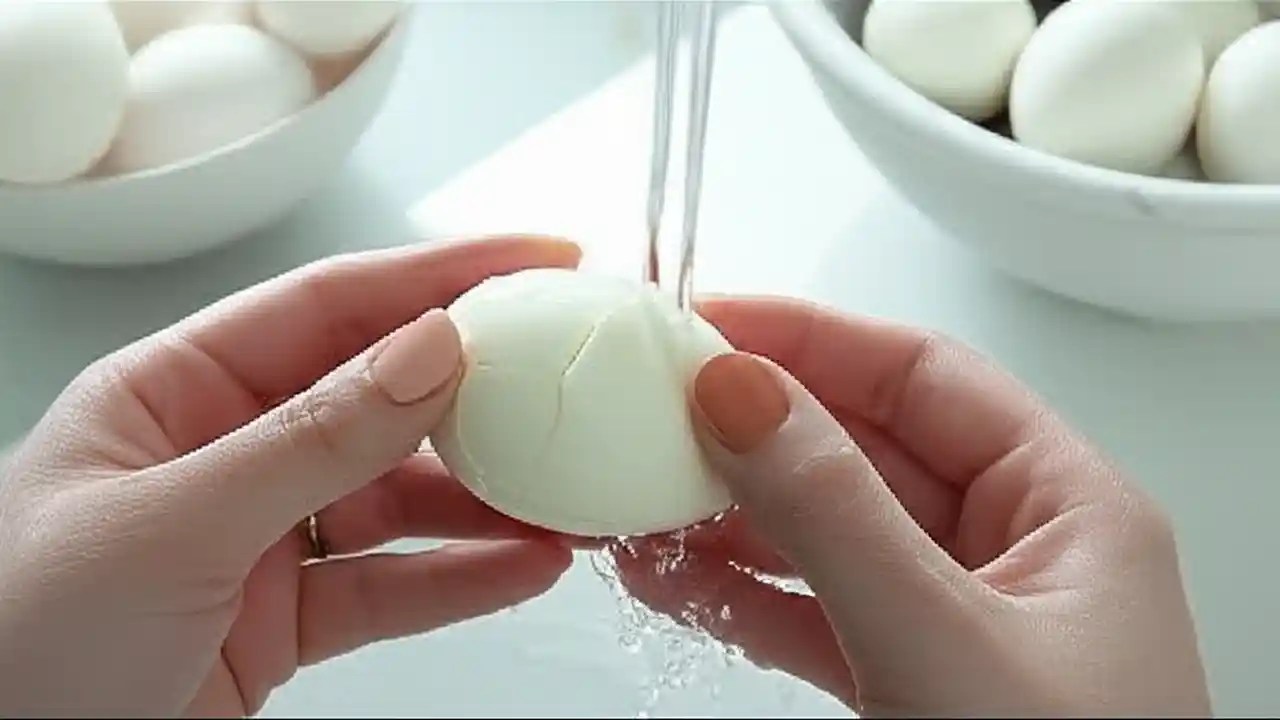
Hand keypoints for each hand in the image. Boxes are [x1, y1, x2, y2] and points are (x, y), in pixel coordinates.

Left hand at [0, 236, 580, 717]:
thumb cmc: (20, 642)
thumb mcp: (172, 526)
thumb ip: (309, 441)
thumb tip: (428, 352)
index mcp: (174, 391)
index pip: (327, 306)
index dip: (438, 276)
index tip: (534, 262)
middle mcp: (225, 452)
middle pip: (379, 399)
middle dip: (482, 396)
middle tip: (574, 387)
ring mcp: (259, 538)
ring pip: (397, 499)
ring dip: (487, 500)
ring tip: (569, 500)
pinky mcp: (284, 621)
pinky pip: (390, 587)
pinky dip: (459, 581)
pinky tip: (523, 568)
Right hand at [612, 296, 1210, 716]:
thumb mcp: (941, 640)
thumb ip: (835, 513)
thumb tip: (742, 395)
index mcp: (1068, 509)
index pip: (923, 377)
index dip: (812, 338)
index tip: (710, 324)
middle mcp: (1015, 552)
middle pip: (864, 446)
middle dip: (755, 426)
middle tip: (654, 402)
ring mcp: (954, 618)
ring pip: (825, 529)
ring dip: (729, 510)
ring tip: (639, 487)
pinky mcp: (904, 680)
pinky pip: (810, 610)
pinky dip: (737, 592)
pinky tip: (671, 576)